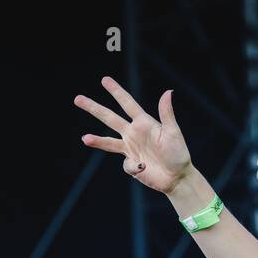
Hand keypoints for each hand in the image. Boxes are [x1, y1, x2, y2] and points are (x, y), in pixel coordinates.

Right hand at [74, 76, 191, 194]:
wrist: (178, 178)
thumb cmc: (179, 154)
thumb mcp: (173, 132)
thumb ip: (167, 114)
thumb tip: (168, 92)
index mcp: (144, 123)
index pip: (127, 104)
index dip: (116, 92)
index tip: (105, 80)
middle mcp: (133, 134)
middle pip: (110, 118)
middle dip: (94, 108)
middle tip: (78, 98)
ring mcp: (130, 149)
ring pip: (108, 141)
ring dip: (96, 140)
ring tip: (85, 138)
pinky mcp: (130, 165)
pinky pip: (127, 165)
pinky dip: (135, 167)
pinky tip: (145, 168)